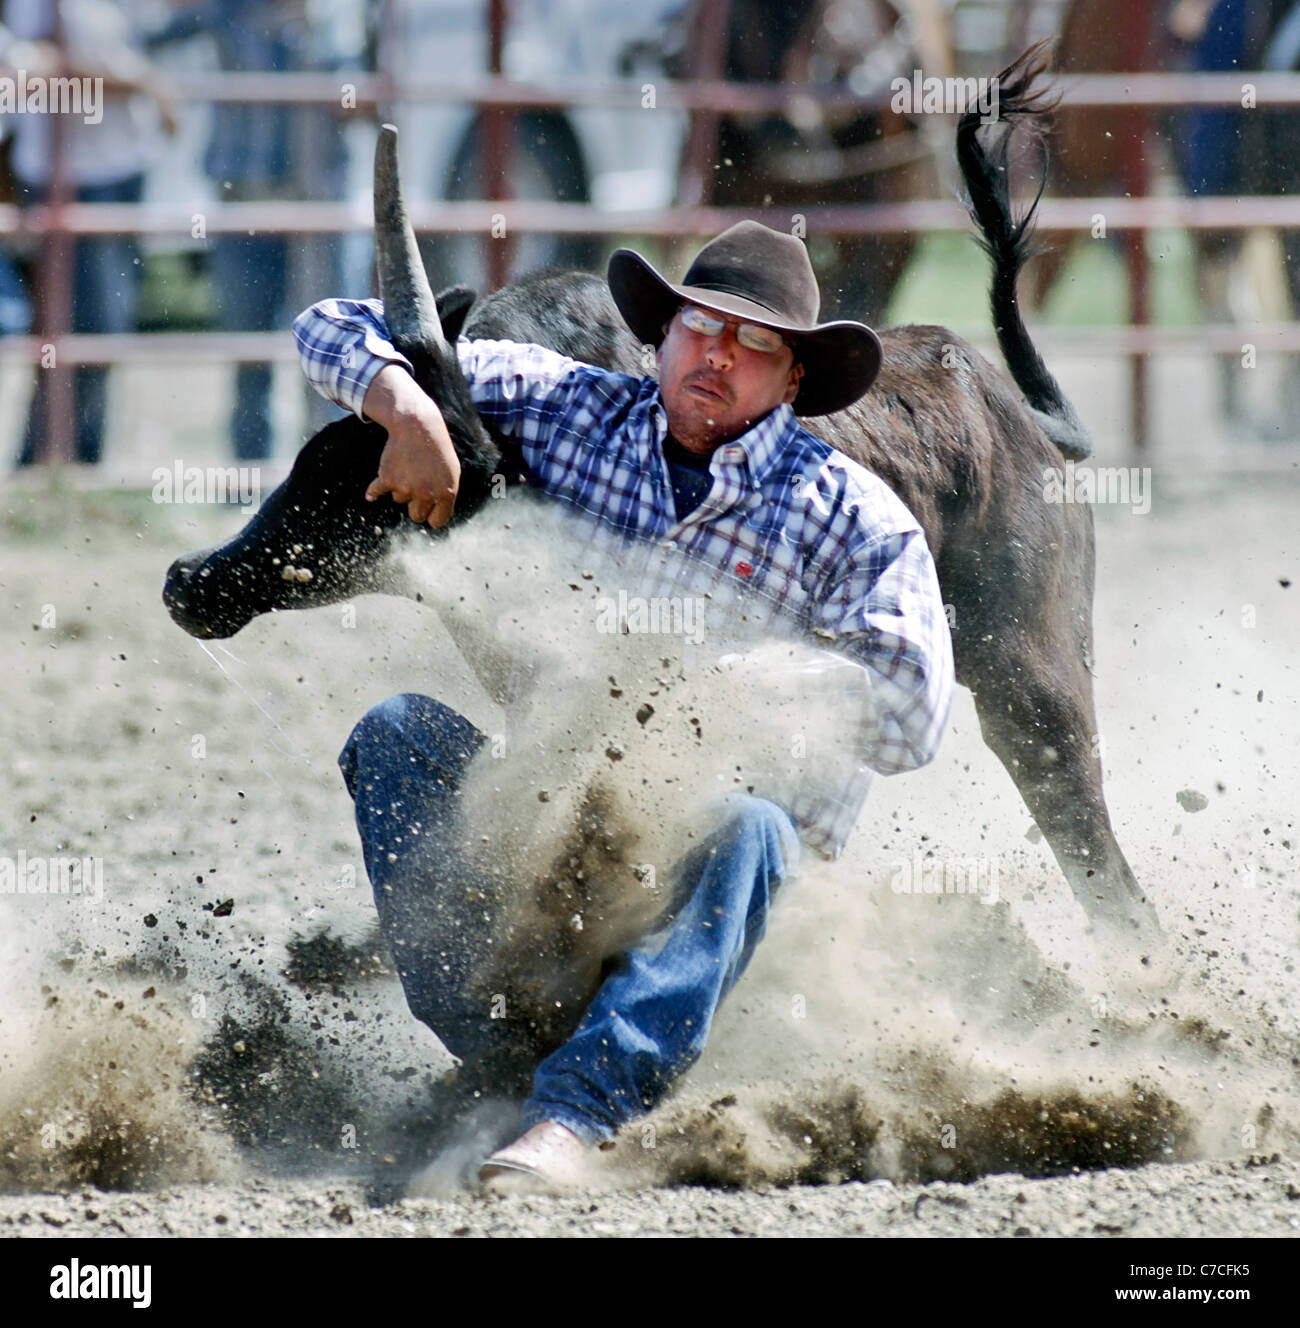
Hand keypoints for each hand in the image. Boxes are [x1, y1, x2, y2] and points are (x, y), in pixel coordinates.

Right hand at [362, 364, 460, 527]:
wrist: (417, 425)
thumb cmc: (436, 449)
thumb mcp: (452, 472)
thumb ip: (446, 495)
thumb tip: (436, 520)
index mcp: (446, 493)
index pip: (437, 521)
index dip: (432, 516)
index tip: (429, 513)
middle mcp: (427, 494)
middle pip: (416, 515)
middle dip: (416, 505)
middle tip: (417, 487)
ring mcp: (406, 488)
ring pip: (399, 499)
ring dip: (401, 486)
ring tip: (408, 466)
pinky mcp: (388, 479)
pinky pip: (376, 492)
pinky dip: (373, 492)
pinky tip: (371, 496)